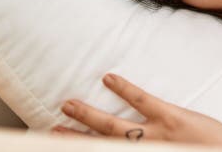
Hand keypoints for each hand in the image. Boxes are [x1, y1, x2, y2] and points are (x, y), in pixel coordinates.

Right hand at [53, 73, 221, 147]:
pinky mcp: (172, 118)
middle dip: (75, 138)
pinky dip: (125, 89)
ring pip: (114, 126)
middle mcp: (145, 151)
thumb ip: (156, 148)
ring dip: (88, 117)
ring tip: (66, 105)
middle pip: (101, 145)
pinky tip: (109, 77)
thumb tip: (138, 140)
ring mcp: (157, 135)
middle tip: (49, 129)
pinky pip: (143, 101)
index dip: (85, 150)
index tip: (61, 143)